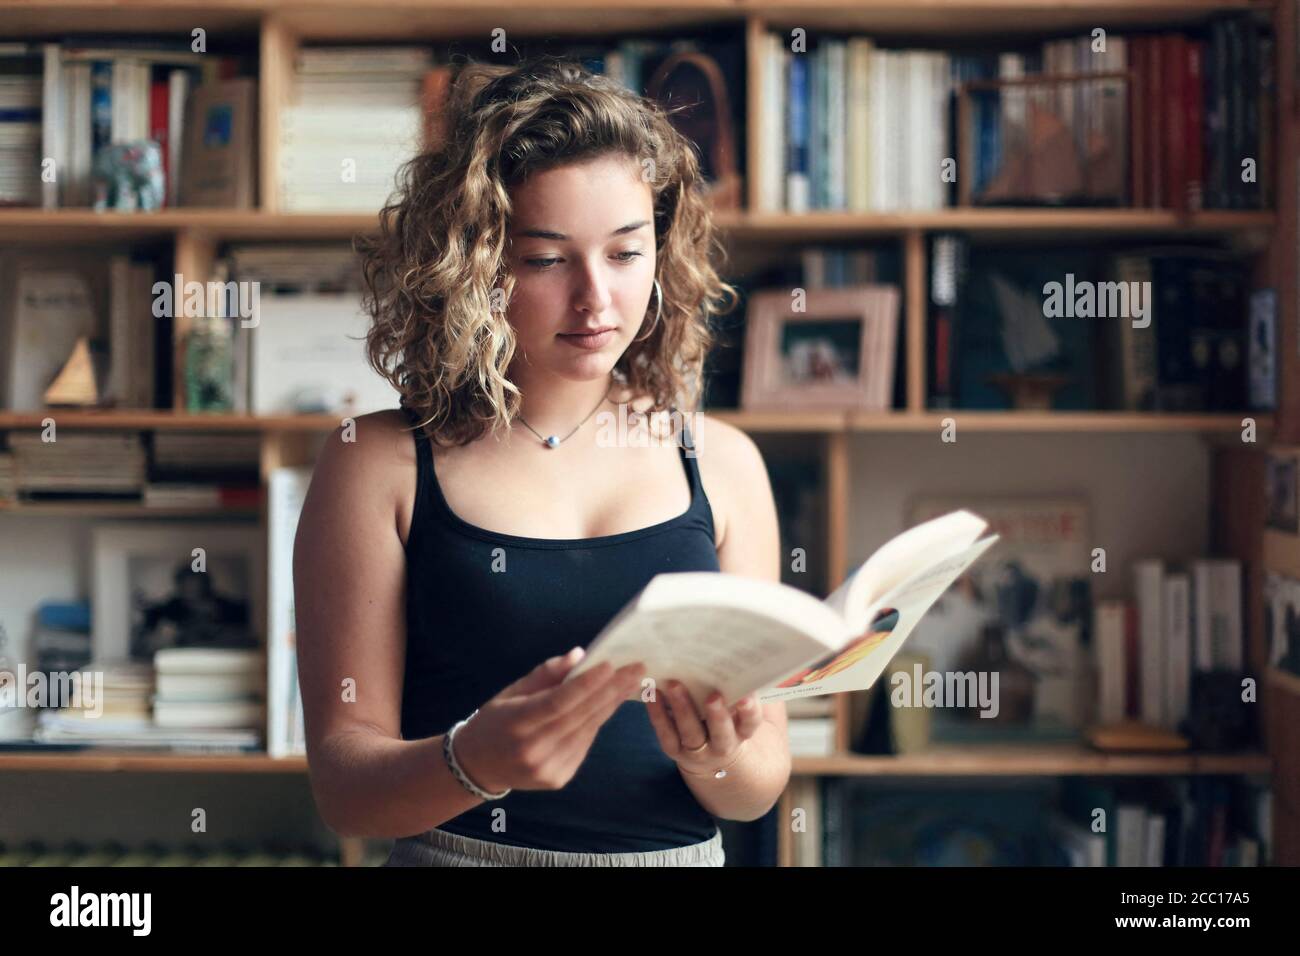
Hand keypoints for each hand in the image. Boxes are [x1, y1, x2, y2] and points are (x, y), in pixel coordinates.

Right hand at [454, 648, 645, 792]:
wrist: (478, 767)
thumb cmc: (494, 721)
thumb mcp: (511, 692)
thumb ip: (546, 674)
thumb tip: (580, 656)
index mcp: (516, 723)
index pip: (558, 702)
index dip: (586, 684)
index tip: (611, 664)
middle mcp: (534, 750)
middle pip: (580, 716)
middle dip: (611, 690)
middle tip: (636, 668)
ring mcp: (548, 768)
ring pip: (588, 730)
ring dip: (611, 704)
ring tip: (631, 682)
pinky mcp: (559, 778)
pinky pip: (584, 744)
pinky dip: (597, 722)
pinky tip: (610, 703)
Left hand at [644, 680, 763, 776]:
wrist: (709, 754)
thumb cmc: (725, 717)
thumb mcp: (736, 709)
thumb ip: (737, 689)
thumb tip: (736, 658)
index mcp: (742, 731)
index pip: (750, 722)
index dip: (749, 710)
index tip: (746, 696)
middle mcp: (722, 744)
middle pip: (721, 733)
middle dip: (717, 715)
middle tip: (713, 696)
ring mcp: (697, 750)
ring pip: (691, 733)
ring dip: (683, 708)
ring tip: (674, 685)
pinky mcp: (674, 749)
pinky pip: (665, 733)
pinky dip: (658, 713)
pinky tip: (653, 694)